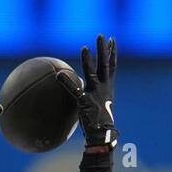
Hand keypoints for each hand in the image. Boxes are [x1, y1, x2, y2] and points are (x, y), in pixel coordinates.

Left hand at [57, 34, 117, 150]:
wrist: (102, 136)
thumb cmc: (97, 122)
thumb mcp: (92, 104)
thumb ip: (84, 93)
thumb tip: (76, 89)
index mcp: (108, 87)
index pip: (111, 66)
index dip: (112, 53)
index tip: (112, 40)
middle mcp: (104, 87)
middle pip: (105, 65)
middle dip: (103, 49)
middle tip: (101, 35)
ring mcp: (96, 94)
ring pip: (93, 73)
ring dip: (88, 60)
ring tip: (84, 47)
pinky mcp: (86, 102)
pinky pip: (75, 90)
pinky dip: (67, 82)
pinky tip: (59, 74)